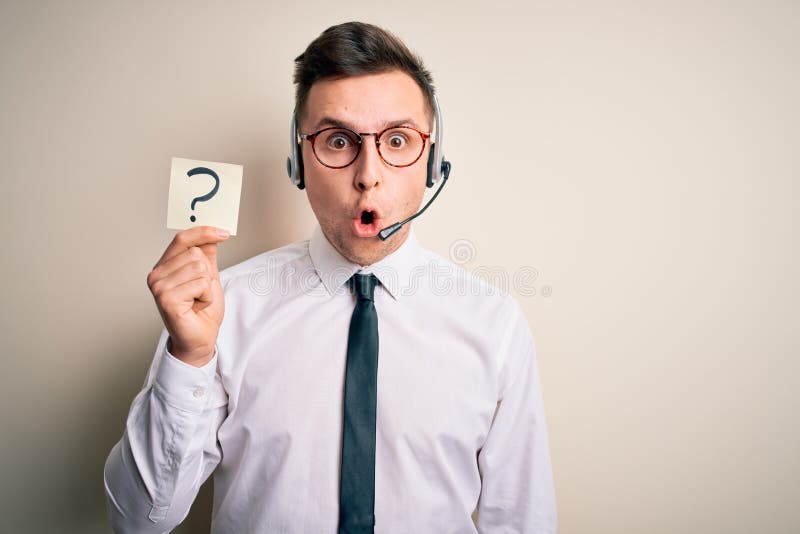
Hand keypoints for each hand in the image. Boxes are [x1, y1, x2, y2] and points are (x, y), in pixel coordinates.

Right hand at [146, 226, 229, 366]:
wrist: (200, 339)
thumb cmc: (201, 310)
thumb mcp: (208, 277)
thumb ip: (206, 255)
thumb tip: (212, 233)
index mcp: (163, 266)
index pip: (182, 239)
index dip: (203, 232)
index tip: (224, 233)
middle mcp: (156, 275)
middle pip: (195, 254)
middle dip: (207, 274)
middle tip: (200, 293)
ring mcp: (159, 287)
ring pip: (200, 268)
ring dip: (207, 287)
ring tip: (197, 300)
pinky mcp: (167, 299)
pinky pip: (200, 284)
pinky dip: (206, 297)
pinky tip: (196, 307)